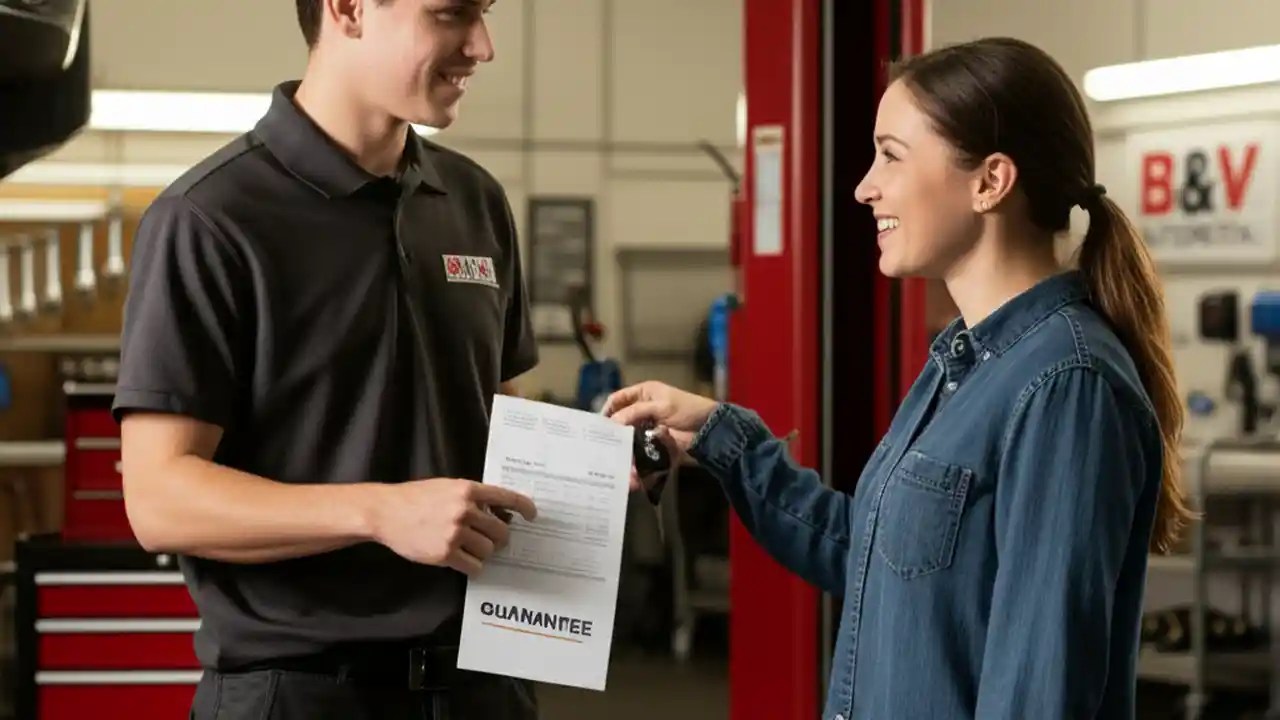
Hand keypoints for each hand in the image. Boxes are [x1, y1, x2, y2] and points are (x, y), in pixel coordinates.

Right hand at [372, 478, 536, 575]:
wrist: (385, 512)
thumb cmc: (416, 498)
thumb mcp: (447, 487)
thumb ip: (471, 497)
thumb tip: (498, 512)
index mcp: (468, 490)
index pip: (507, 498)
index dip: (525, 507)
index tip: (532, 516)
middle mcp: (465, 510)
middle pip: (501, 531)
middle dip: (499, 538)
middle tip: (492, 541)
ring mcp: (455, 532)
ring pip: (489, 550)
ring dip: (484, 553)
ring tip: (470, 549)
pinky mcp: (445, 553)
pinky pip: (474, 566)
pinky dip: (473, 567)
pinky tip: (465, 562)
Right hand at [602, 381, 718, 457]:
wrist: (711, 431)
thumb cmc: (688, 409)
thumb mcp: (661, 405)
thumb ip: (635, 412)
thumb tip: (612, 423)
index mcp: (643, 395)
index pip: (618, 400)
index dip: (607, 410)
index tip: (599, 425)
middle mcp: (643, 412)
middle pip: (621, 424)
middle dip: (613, 436)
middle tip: (602, 449)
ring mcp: (648, 431)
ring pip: (629, 443)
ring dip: (624, 454)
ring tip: (618, 466)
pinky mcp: (655, 447)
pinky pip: (641, 456)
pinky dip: (636, 465)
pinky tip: (631, 474)